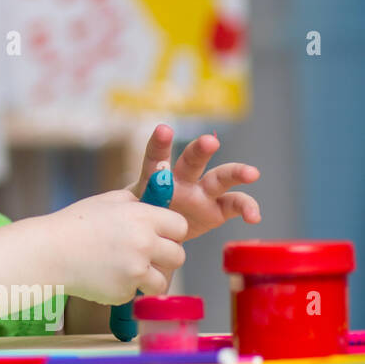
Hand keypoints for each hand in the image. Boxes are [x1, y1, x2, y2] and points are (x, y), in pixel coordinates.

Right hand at [45, 189, 187, 303]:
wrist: (47, 253)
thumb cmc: (72, 225)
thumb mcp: (104, 202)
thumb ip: (133, 201)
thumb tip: (152, 203)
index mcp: (141, 217)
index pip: (180, 227)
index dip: (171, 233)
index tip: (159, 236)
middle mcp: (143, 243)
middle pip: (178, 256)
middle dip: (165, 258)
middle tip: (145, 257)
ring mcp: (135, 270)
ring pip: (163, 281)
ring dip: (150, 279)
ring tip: (128, 272)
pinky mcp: (125, 292)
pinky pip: (137, 294)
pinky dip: (126, 289)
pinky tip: (106, 277)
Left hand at [132, 124, 260, 240]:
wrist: (157, 233)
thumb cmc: (142, 218)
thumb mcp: (131, 214)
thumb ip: (129, 213)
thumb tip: (110, 223)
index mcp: (157, 177)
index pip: (155, 158)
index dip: (159, 144)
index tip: (163, 129)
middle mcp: (182, 179)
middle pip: (192, 160)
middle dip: (200, 150)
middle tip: (209, 141)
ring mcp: (202, 192)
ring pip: (221, 176)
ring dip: (236, 173)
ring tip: (251, 173)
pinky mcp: (218, 208)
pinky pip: (235, 204)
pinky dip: (246, 208)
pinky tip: (254, 216)